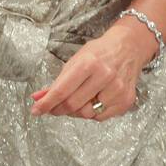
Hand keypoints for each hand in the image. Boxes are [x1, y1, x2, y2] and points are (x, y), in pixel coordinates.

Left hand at [29, 18, 156, 121]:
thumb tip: (38, 98)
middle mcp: (105, 76)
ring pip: (87, 114)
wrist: (129, 48)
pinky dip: (91, 113)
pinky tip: (91, 102)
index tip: (36, 110)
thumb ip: (57, 81)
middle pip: (73, 104)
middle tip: (52, 108)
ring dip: (75, 112)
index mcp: (88, 63)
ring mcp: (118, 90)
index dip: (46, 103)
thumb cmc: (99, 53)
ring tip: (74, 102)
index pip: (62, 90)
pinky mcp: (126, 100)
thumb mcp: (75, 61)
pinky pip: (101, 117)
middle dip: (58, 109)